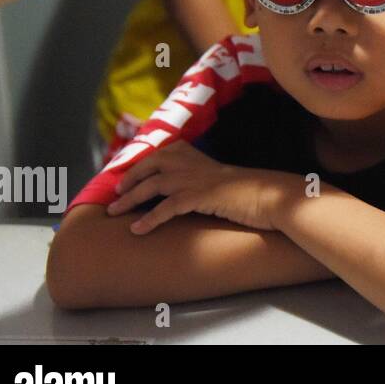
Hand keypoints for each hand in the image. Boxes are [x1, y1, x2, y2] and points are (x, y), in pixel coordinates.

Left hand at [106, 140, 291, 233]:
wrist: (270, 195)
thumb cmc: (249, 191)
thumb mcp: (220, 180)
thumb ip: (201, 179)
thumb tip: (187, 191)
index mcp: (197, 156)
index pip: (161, 154)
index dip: (141, 163)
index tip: (127, 174)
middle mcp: (192, 163)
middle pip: (150, 165)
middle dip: (129, 178)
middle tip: (116, 191)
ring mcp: (195, 178)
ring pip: (152, 186)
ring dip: (129, 199)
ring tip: (113, 212)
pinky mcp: (199, 197)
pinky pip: (166, 208)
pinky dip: (149, 219)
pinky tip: (137, 229)